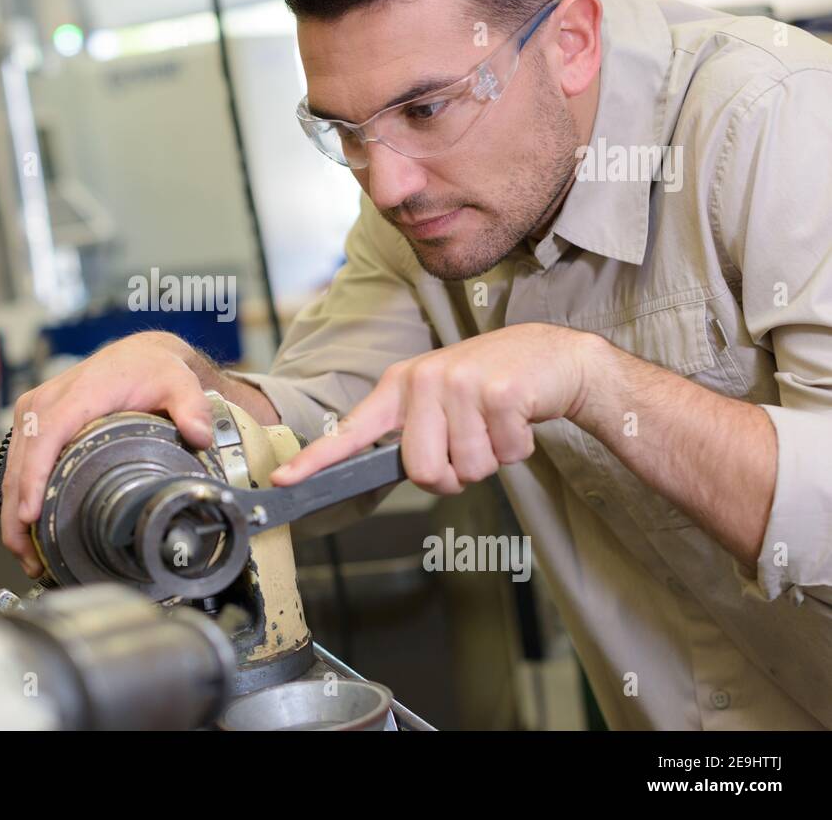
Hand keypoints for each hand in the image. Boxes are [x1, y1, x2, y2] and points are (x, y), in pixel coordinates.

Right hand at [0, 332, 214, 576]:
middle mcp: (45, 402)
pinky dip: (17, 498)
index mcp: (77, 395)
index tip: (29, 515)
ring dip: (13, 513)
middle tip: (29, 558)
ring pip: (13, 467)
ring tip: (27, 556)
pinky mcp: (31, 423)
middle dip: (17, 513)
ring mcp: (33, 412)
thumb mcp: (178, 384)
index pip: (46, 437)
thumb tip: (199, 436)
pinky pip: (18, 463)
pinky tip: (27, 530)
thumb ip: (192, 408)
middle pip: (21, 461)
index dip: (34, 478)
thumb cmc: (151, 371)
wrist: (137, 356)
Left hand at [270, 323, 602, 494]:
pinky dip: (518, 448)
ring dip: (490, 460)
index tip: (283, 480)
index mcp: (399, 386)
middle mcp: (423, 381)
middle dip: (452, 475)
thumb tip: (405, 473)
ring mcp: (460, 383)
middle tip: (470, 448)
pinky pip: (505, 455)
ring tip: (495, 425)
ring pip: (467, 469)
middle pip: (422, 472)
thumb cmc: (491, 385)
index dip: (316, 460)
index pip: (350, 430)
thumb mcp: (440, 398)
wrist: (551, 356)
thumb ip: (414, 432)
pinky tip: (517, 418)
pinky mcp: (498, 392)